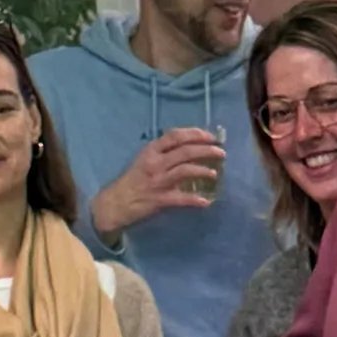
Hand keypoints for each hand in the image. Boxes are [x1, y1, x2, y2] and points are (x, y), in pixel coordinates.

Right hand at [91, 129, 225, 238]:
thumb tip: (188, 148)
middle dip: (205, 149)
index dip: (195, 134)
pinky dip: (194, 200)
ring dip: (203, 170)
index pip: (175, 136)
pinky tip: (206, 202)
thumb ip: (163, 153)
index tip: (210, 136)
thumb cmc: (132, 181)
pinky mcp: (160, 199)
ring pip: (185, 170)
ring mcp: (158, 181)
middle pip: (184, 151)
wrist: (115, 203)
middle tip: (220, 152)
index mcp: (151, 151)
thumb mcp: (145, 160)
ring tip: (215, 173)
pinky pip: (181, 198)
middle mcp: (155, 163)